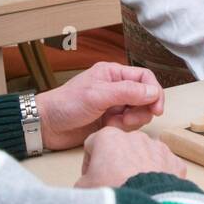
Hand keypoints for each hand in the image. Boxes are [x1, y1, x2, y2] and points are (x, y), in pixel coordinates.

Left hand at [36, 61, 163, 150]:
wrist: (47, 126)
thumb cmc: (66, 104)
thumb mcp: (98, 95)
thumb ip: (128, 92)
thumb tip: (154, 92)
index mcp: (114, 74)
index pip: (145, 78)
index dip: (155, 92)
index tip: (156, 109)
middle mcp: (116, 88)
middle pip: (145, 98)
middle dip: (141, 111)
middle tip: (127, 120)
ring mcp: (114, 105)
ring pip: (138, 113)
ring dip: (131, 121)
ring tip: (114, 124)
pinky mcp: (110, 121)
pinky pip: (127, 126)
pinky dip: (121, 129)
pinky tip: (107, 129)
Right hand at [75, 126, 187, 187]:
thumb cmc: (113, 194)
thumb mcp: (83, 189)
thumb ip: (82, 180)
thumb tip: (87, 185)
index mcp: (108, 137)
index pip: (92, 145)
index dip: (90, 163)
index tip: (92, 177)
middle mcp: (135, 137)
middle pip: (120, 148)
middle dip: (116, 164)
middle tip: (114, 185)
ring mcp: (157, 147)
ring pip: (143, 156)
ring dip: (138, 168)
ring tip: (135, 191)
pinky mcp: (174, 161)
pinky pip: (163, 166)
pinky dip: (158, 177)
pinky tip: (152, 192)